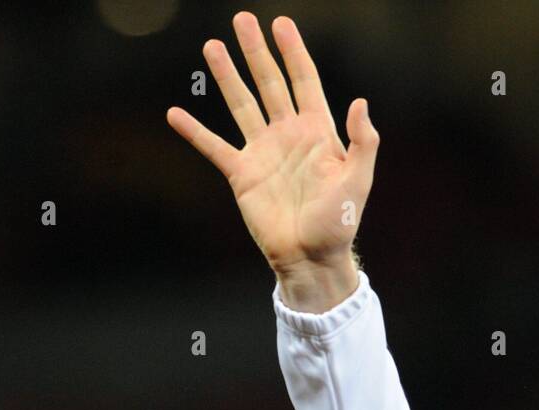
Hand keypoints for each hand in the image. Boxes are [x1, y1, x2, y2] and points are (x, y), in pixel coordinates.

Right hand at [166, 12, 378, 279]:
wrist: (311, 258)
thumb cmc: (339, 223)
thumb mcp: (358, 181)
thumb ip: (362, 142)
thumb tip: (359, 102)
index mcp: (317, 132)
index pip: (304, 81)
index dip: (293, 52)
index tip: (281, 24)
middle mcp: (287, 136)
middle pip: (269, 84)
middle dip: (256, 52)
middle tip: (242, 20)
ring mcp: (263, 153)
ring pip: (241, 105)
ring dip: (227, 76)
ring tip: (212, 46)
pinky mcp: (242, 175)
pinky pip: (214, 147)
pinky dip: (195, 131)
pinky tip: (175, 114)